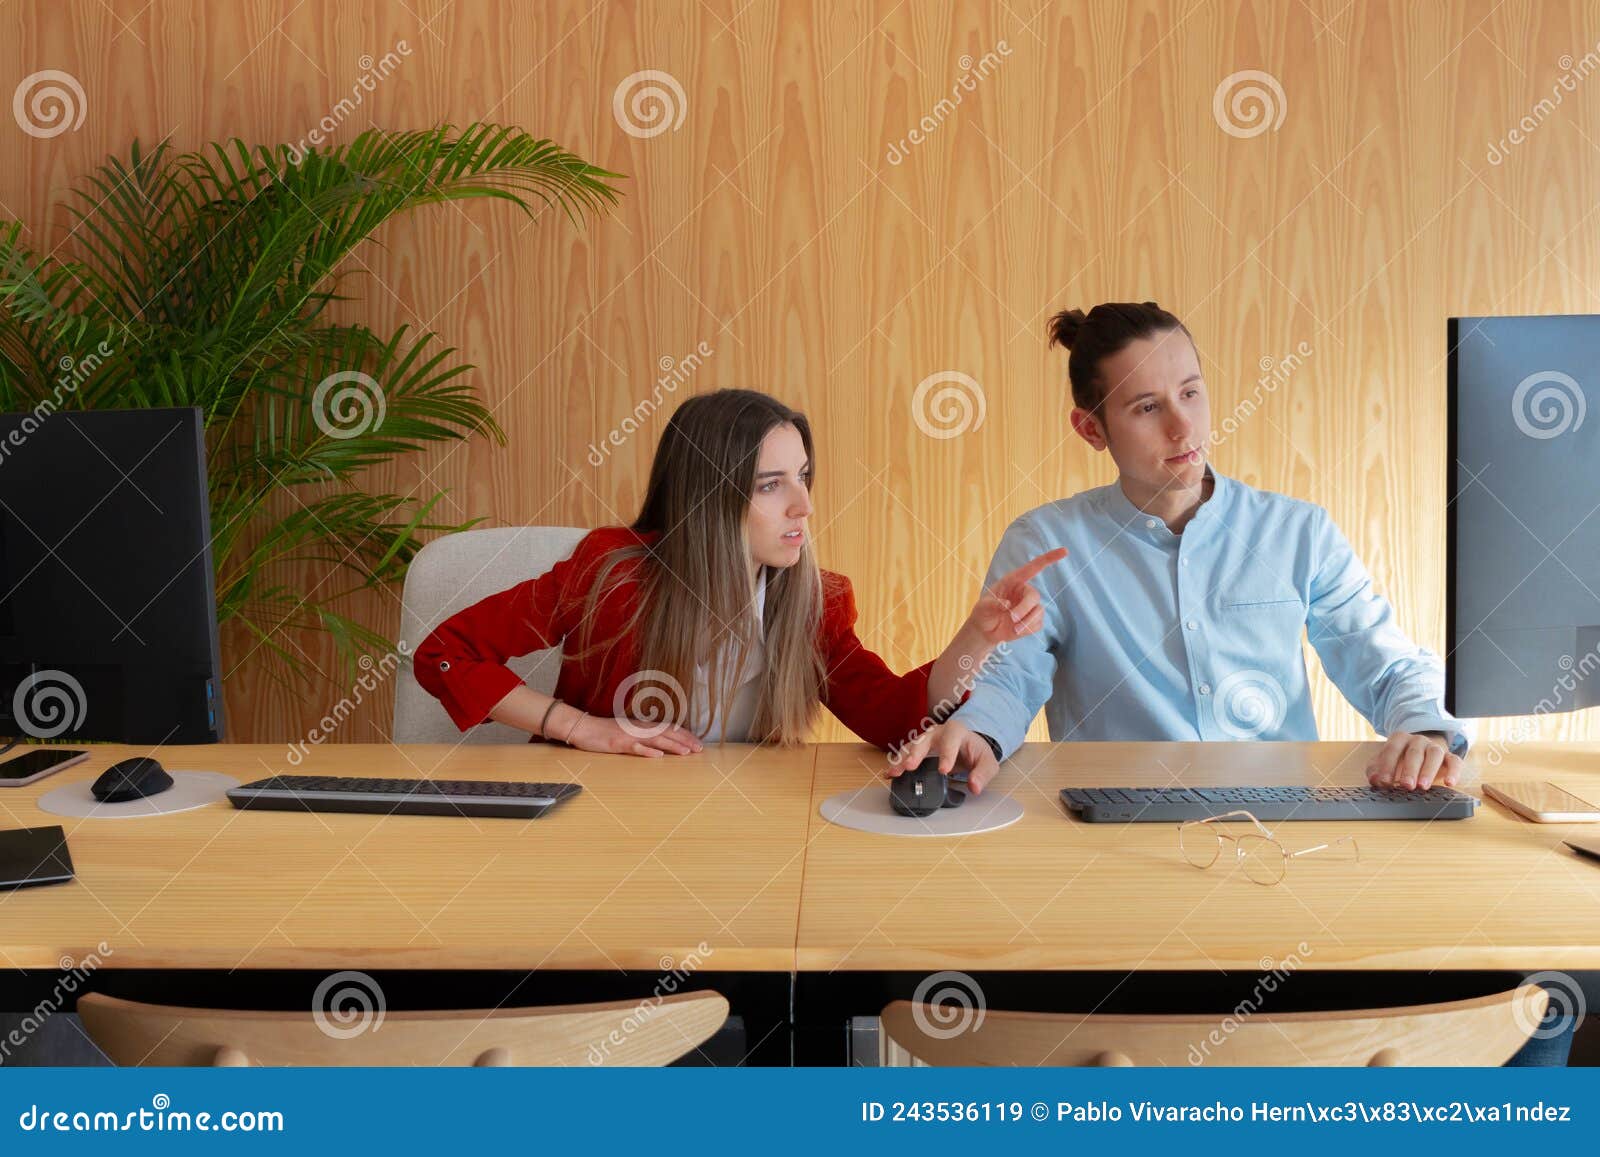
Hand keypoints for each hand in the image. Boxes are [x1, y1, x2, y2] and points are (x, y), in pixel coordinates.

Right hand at [564, 712, 702, 757]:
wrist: (584, 728)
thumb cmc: (606, 731)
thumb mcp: (629, 731)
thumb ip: (645, 735)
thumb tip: (662, 743)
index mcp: (643, 725)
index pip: (669, 728)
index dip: (685, 735)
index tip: (698, 743)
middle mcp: (639, 728)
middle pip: (666, 733)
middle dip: (684, 741)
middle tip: (699, 749)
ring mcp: (629, 735)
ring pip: (654, 740)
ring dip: (671, 746)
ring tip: (686, 752)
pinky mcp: (618, 743)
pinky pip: (634, 748)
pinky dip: (646, 751)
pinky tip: (657, 756)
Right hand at [886, 721, 1001, 794]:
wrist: (969, 746)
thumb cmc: (976, 752)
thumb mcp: (987, 762)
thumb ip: (983, 774)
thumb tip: (974, 787)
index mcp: (956, 731)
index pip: (951, 741)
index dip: (946, 755)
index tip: (944, 771)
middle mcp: (937, 733)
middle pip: (924, 740)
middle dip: (916, 753)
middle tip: (909, 767)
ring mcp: (925, 740)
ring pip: (910, 747)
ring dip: (901, 760)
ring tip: (893, 773)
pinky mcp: (917, 749)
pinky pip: (904, 755)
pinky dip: (896, 764)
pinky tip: (888, 774)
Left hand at [965, 548, 1067, 646]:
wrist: (986, 630)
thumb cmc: (983, 612)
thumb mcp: (983, 607)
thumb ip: (993, 605)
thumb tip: (1006, 605)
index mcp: (1014, 581)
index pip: (1034, 567)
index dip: (1050, 558)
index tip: (1065, 551)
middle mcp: (1024, 591)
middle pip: (1034, 596)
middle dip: (1024, 609)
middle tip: (1012, 618)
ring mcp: (1030, 606)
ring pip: (1038, 612)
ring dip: (1025, 622)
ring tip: (1013, 629)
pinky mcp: (1034, 619)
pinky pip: (1037, 624)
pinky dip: (1027, 630)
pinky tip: (1016, 631)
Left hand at [1366, 731, 1460, 790]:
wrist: (1422, 750)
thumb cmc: (1399, 759)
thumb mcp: (1384, 763)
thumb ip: (1376, 770)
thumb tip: (1374, 780)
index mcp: (1399, 739)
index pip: (1392, 750)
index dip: (1387, 766)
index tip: (1384, 782)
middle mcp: (1418, 740)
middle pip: (1414, 753)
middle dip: (1410, 770)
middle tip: (1406, 785)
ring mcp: (1435, 747)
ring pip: (1434, 755)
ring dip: (1428, 771)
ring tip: (1423, 787)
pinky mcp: (1450, 756)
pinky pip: (1455, 761)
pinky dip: (1454, 772)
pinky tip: (1449, 783)